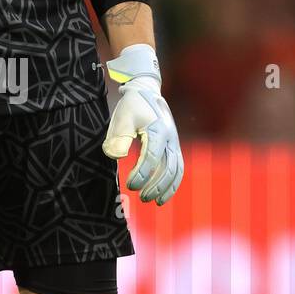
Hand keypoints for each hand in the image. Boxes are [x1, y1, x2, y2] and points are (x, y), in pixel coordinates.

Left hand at [102, 43, 182, 204]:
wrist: (147, 92)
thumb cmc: (132, 106)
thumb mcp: (122, 117)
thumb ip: (119, 136)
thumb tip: (116, 156)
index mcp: (157, 130)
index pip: (151, 157)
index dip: (142, 174)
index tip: (130, 184)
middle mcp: (170, 138)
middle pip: (168, 168)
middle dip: (155, 185)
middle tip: (141, 197)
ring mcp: (174, 143)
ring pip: (176, 171)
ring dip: (166, 188)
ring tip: (154, 201)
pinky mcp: (174, 148)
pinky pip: (178, 168)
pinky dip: (173, 183)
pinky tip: (162, 195)